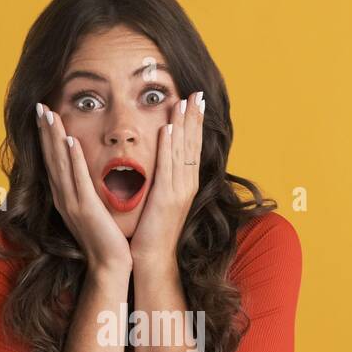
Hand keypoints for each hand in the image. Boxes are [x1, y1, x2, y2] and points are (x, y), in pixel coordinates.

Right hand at [36, 102, 131, 272]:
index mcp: (64, 196)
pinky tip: (70, 141)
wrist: (109, 265)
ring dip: (54, 138)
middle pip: (51, 158)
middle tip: (40, 106)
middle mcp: (63, 197)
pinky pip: (78, 179)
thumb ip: (87, 190)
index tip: (44, 114)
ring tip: (49, 114)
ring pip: (60, 164)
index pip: (53, 161)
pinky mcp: (86, 209)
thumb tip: (89, 172)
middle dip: (45, 131)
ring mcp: (72, 203)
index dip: (47, 137)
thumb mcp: (92, 209)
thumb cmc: (105, 239)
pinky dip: (74, 159)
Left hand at [129, 91, 203, 266]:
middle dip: (195, 118)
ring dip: (184, 125)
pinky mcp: (166, 199)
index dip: (195, 124)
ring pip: (183, 151)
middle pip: (193, 144)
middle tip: (198, 93)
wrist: (153, 258)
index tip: (196, 102)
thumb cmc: (154, 231)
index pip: (193, 147)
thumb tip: (160, 163)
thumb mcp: (162, 200)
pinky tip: (168, 129)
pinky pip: (168, 168)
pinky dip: (169, 147)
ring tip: (185, 101)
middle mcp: (187, 185)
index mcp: (186, 184)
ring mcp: (179, 191)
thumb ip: (164, 180)